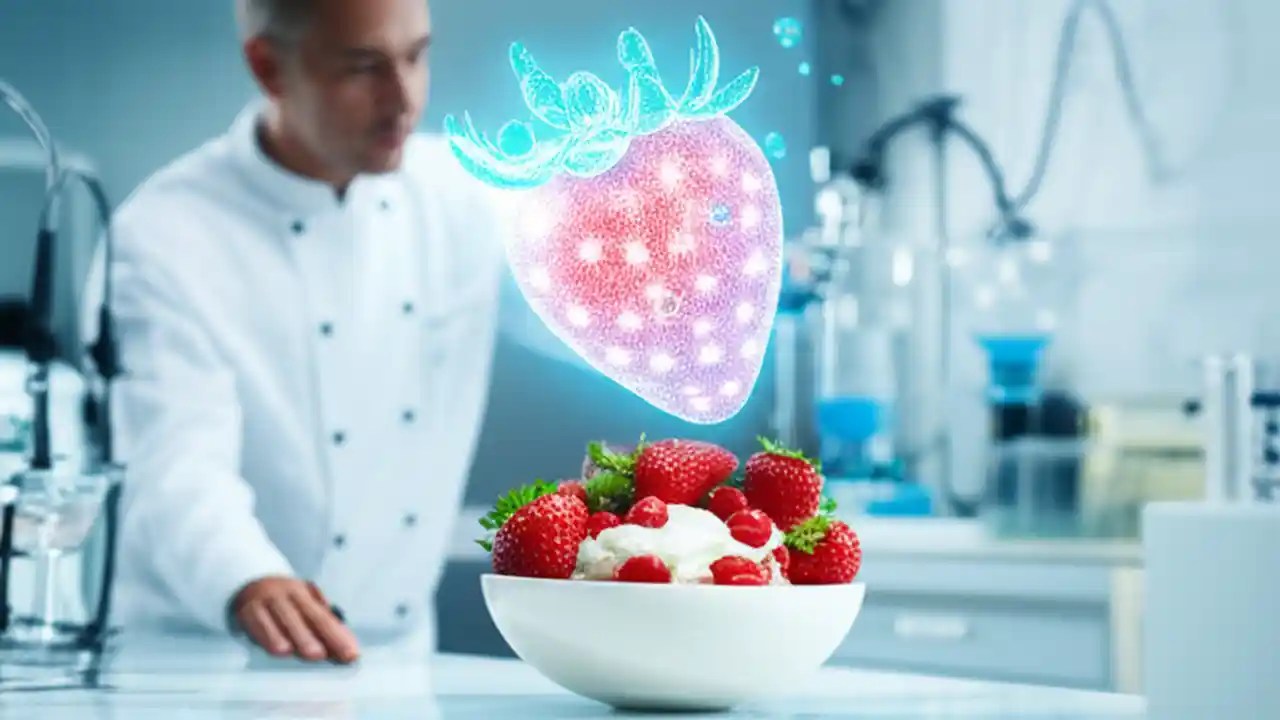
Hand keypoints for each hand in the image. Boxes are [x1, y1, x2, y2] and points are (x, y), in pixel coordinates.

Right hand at [231, 577, 359, 662]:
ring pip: (284, 620)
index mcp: (304, 593)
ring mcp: (267, 602)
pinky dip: (271, 638)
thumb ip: (321, 619)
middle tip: (331, 654)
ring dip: (299, 638)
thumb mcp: (302, 602)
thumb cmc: (283, 599)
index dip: (338, 635)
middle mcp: (287, 596)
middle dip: (322, 637)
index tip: (352, 654)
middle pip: (308, 617)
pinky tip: (281, 650)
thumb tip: (344, 640)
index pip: (324, 617)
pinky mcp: (247, 612)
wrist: (247, 582)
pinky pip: (260, 625)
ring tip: (312, 654)